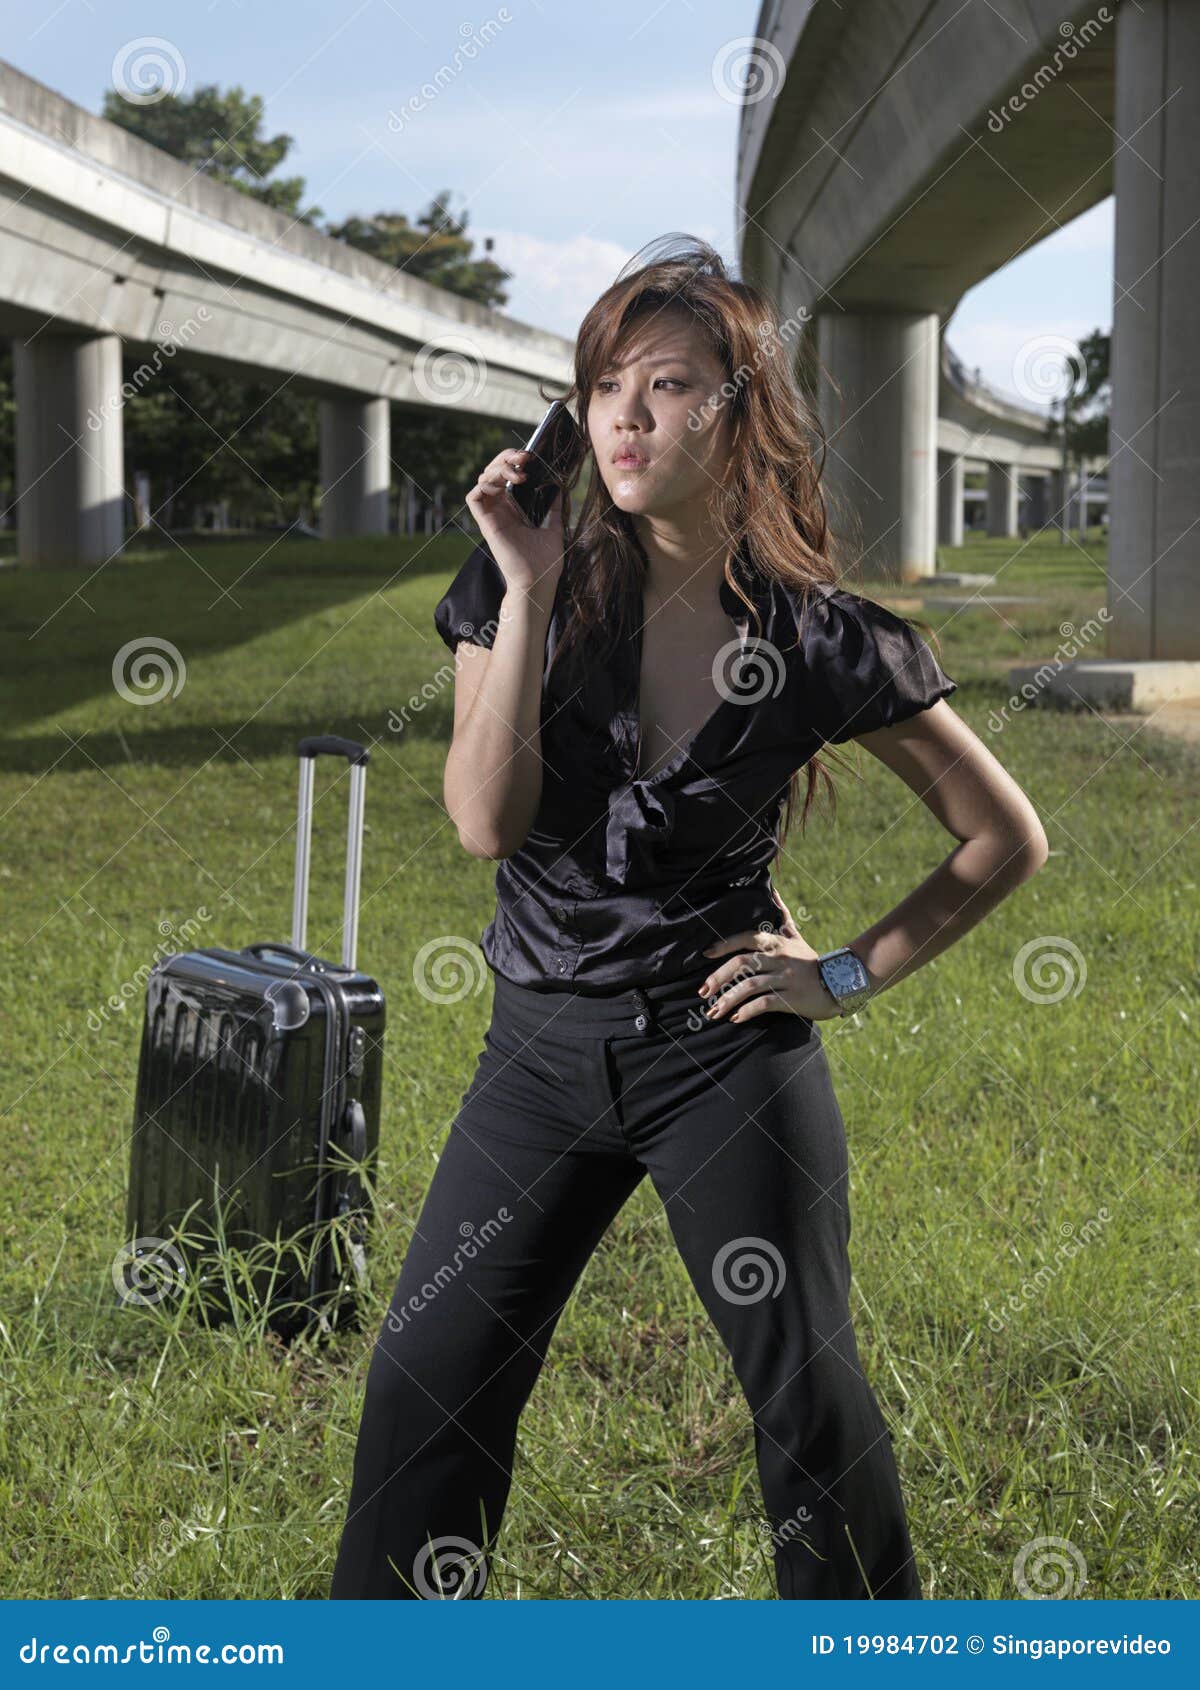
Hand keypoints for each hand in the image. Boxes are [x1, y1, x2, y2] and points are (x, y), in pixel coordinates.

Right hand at [464, 447, 565, 594]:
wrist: (539, 580)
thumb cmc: (546, 561)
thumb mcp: (554, 527)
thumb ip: (554, 508)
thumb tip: (559, 488)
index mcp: (514, 508)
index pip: (506, 476)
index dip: (514, 461)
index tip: (531, 457)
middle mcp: (501, 509)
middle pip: (492, 472)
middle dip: (506, 458)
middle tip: (524, 457)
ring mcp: (492, 516)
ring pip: (482, 480)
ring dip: (498, 468)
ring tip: (519, 473)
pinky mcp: (486, 524)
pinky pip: (474, 498)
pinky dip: (484, 485)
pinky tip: (504, 485)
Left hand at [696, 896, 839, 1023]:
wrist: (842, 982)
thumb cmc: (813, 961)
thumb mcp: (797, 937)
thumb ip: (783, 916)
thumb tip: (773, 891)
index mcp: (777, 943)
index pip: (746, 938)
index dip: (725, 945)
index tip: (706, 955)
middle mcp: (779, 958)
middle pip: (742, 963)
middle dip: (718, 978)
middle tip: (702, 992)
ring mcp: (785, 978)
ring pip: (750, 986)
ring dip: (728, 999)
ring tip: (714, 1012)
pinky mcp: (792, 998)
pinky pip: (765, 1004)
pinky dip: (748, 1011)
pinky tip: (736, 1018)